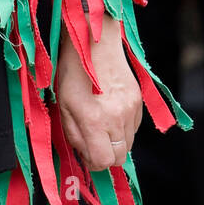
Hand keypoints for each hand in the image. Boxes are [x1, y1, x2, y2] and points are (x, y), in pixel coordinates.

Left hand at [56, 15, 142, 170]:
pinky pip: (135, 129)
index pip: (104, 162)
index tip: (86, 153)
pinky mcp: (139, 102)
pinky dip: (123, 128)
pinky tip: (110, 112)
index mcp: (94, 120)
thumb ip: (74, 135)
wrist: (94, 42)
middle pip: (119, 158)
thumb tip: (85, 155)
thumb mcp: (64, 104)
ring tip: (100, 124)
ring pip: (129, 145)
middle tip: (92, 141)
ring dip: (115, 142)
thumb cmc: (72, 71)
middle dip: (105, 155)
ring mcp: (131, 110)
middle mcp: (117, 118)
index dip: (94, 163)